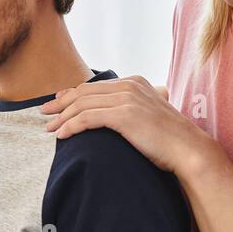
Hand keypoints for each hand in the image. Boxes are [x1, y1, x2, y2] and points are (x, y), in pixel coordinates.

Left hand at [40, 74, 218, 176]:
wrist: (188, 149)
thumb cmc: (168, 140)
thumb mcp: (147, 116)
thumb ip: (129, 109)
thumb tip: (109, 115)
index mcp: (135, 82)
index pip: (94, 86)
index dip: (72, 93)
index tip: (57, 103)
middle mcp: (129, 86)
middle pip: (84, 92)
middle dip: (61, 104)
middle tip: (44, 114)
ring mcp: (127, 98)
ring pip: (82, 105)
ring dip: (62, 117)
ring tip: (49, 129)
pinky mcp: (124, 115)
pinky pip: (87, 118)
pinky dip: (71, 126)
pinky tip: (62, 135)